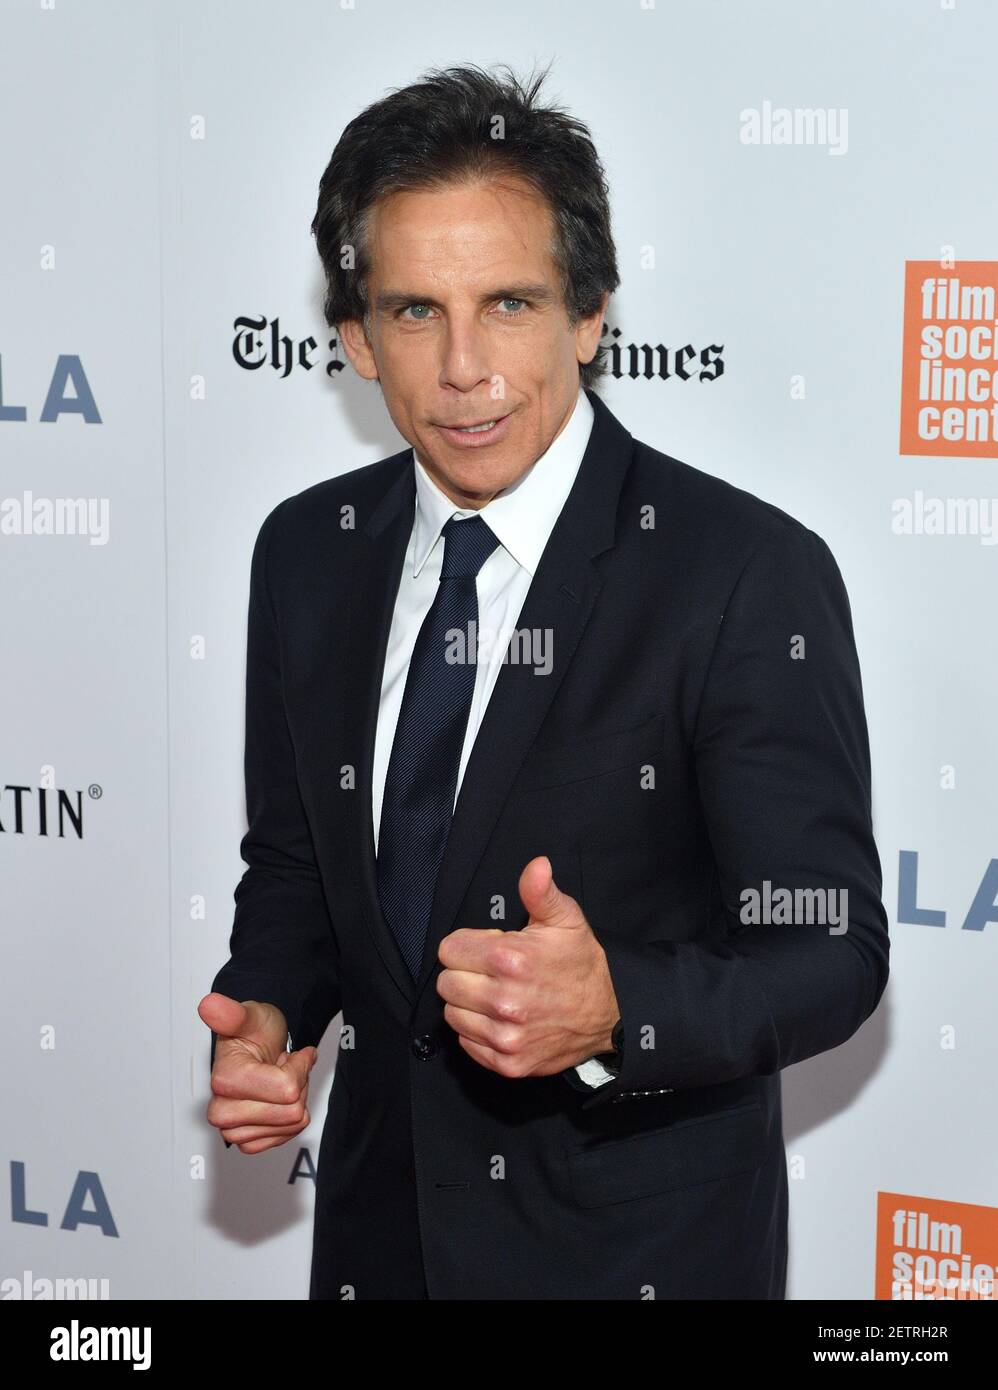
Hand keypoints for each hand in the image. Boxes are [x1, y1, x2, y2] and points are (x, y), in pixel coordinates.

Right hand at [198, 992, 316, 1152]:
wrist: (255, 1047)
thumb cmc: (254, 1032)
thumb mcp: (251, 1014)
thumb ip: (232, 1012)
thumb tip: (210, 1005)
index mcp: (224, 1081)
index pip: (288, 1089)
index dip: (298, 1066)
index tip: (288, 1054)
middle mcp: (222, 1111)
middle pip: (292, 1111)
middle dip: (296, 1085)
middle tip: (280, 1069)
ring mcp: (233, 1130)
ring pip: (292, 1123)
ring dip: (294, 1100)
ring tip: (277, 1081)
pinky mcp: (246, 1142)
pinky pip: (286, 1137)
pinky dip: (289, 1118)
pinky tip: (276, 1099)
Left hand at [436, 855, 619, 1078]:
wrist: (610, 1014)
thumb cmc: (581, 964)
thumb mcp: (565, 919)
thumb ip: (540, 892)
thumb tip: (536, 866)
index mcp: (510, 960)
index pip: (449, 950)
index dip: (468, 946)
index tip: (490, 949)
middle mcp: (504, 1001)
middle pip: (446, 983)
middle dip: (465, 974)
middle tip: (493, 973)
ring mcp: (505, 1036)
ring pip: (453, 1015)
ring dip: (469, 1004)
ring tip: (497, 995)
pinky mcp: (508, 1062)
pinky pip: (467, 1044)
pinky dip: (478, 1032)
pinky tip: (501, 1020)